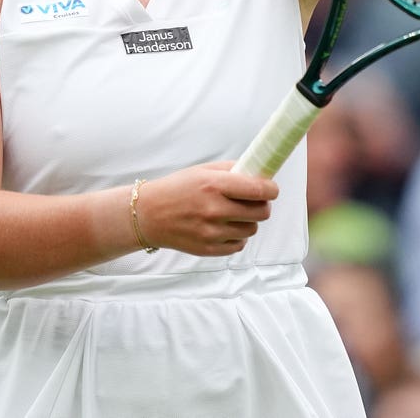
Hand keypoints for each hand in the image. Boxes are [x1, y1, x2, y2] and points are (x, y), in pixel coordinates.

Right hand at [133, 162, 278, 256]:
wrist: (148, 214)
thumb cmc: (178, 188)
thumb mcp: (203, 170)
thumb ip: (233, 170)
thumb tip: (261, 172)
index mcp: (214, 185)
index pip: (259, 190)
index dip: (272, 190)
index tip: (271, 189)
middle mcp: (214, 209)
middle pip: (261, 212)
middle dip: (262, 205)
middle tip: (254, 201)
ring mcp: (211, 232)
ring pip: (252, 229)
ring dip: (249, 221)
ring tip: (235, 214)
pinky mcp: (208, 249)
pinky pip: (239, 245)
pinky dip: (237, 236)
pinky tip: (226, 227)